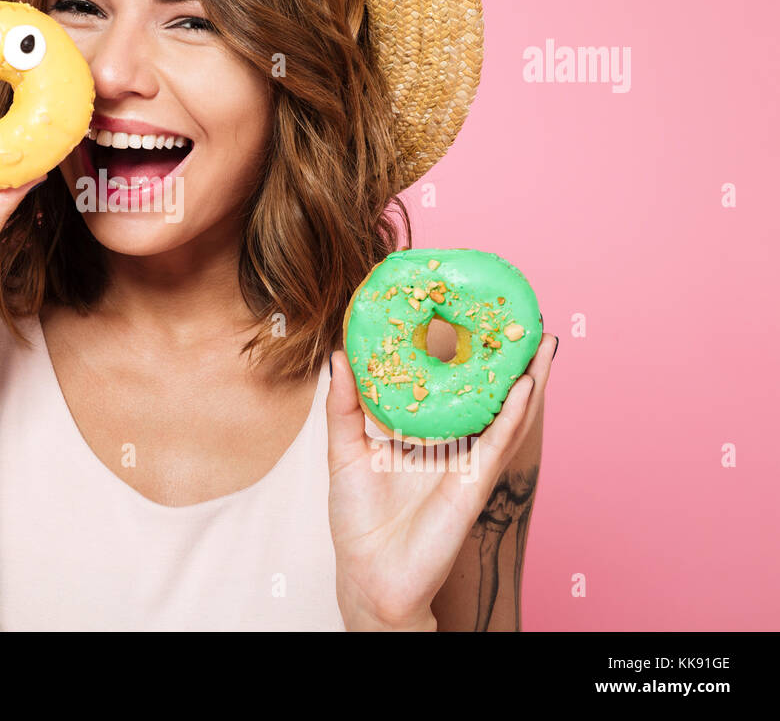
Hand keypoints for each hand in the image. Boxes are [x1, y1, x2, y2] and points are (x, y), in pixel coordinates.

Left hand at [325, 332, 557, 629]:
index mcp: (424, 433)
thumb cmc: (358, 519)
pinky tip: (528, 384)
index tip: (465, 308)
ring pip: (507, 413)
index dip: (459, 350)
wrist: (368, 574)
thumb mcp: (344, 449)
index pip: (447, 383)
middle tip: (520, 317)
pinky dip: (515, 412)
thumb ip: (343, 404)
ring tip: (544, 340)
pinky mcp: (474, 483)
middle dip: (507, 359)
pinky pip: (500, 442)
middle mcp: (452, 444)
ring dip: (529, 378)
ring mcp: (468, 462)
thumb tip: (338, 355)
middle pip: (487, 393)